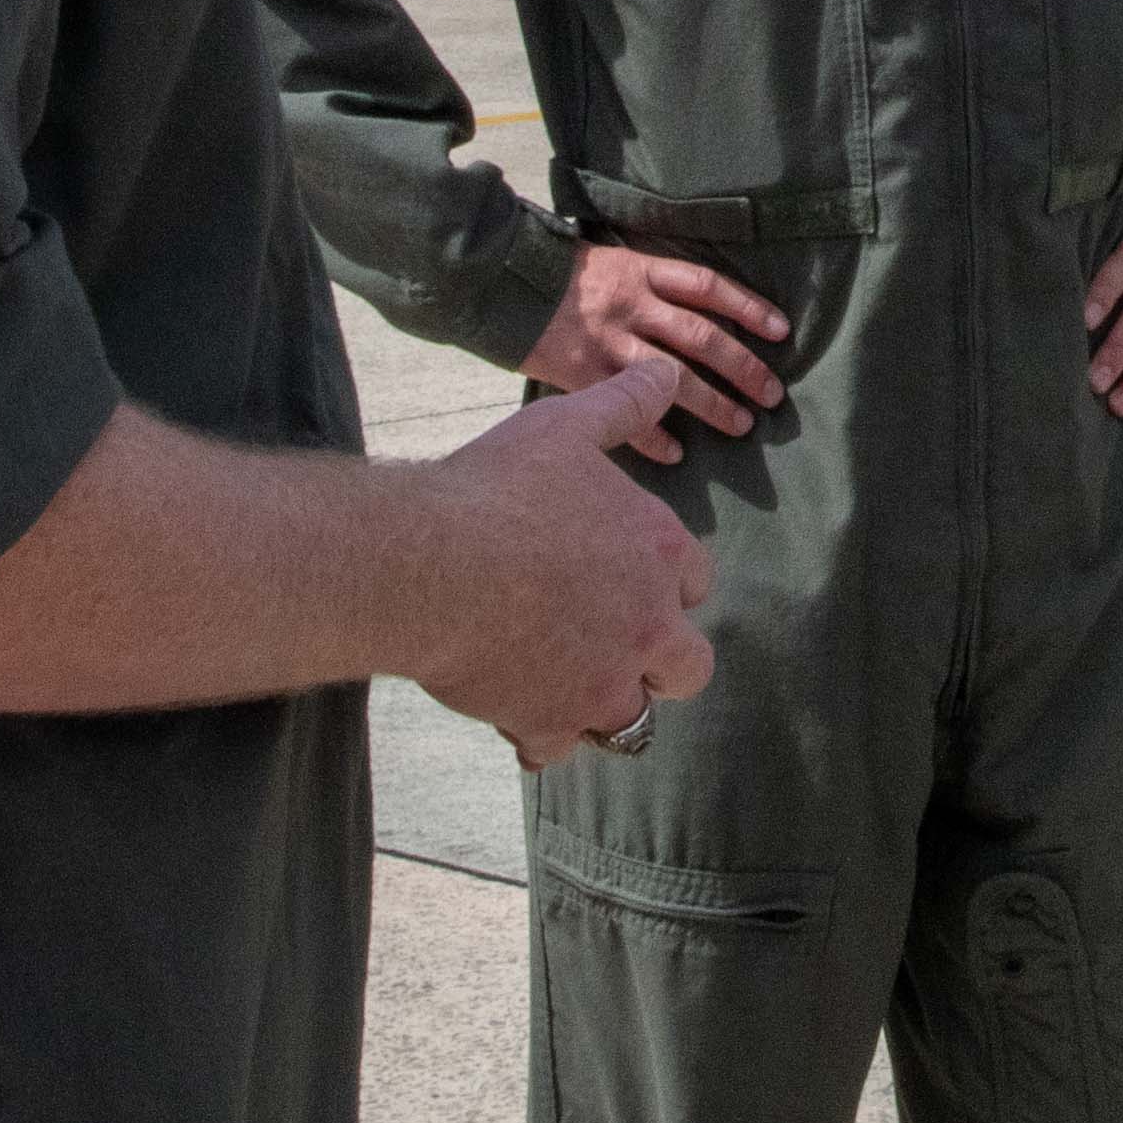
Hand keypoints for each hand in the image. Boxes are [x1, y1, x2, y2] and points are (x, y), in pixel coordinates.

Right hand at [405, 360, 719, 769]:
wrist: (428, 562)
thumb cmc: (496, 487)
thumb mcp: (566, 427)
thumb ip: (623, 407)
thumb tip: (666, 375)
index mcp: (657, 552)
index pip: (694, 582)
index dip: (662, 583)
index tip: (624, 577)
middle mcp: (647, 624)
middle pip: (688, 665)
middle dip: (658, 660)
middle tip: (609, 644)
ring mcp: (603, 680)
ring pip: (632, 717)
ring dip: (602, 702)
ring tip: (560, 681)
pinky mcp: (552, 719)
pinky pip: (558, 747)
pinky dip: (540, 735)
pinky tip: (514, 713)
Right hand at [523, 243, 790, 450]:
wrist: (497, 283)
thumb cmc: (561, 276)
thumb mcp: (611, 263)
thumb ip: (651, 286)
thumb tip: (701, 310)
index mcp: (641, 271)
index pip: (708, 287)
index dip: (748, 307)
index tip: (781, 331)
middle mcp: (632, 306)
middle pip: (701, 338)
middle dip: (743, 367)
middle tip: (772, 394)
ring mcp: (608, 343)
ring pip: (672, 379)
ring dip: (712, 404)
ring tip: (741, 424)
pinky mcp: (581, 375)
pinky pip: (624, 413)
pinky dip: (651, 437)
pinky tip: (675, 455)